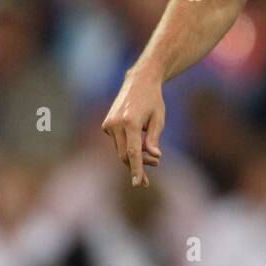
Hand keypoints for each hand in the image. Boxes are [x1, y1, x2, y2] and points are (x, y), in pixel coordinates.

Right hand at [101, 68, 164, 187]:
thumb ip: (154, 139)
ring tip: (152, 155)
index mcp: (130, 122)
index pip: (133, 152)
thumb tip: (154, 156)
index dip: (137, 169)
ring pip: (120, 151)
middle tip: (156, 164)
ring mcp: (109, 124)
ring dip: (134, 156)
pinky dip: (127, 145)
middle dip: (140, 163)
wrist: (139, 81)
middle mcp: (116, 123)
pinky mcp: (106, 124)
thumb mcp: (159, 119)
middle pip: (125, 155)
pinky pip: (118, 142)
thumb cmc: (153, 100)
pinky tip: (138, 135)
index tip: (138, 184)